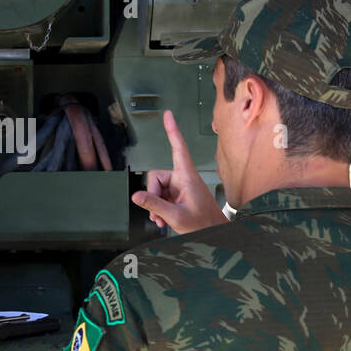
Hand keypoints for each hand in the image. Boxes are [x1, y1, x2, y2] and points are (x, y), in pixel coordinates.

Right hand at [131, 110, 226, 234]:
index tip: (168, 115)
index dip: (172, 131)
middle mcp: (183, 179)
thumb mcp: (175, 216)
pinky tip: (162, 220)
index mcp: (187, 177)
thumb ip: (154, 205)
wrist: (214, 234)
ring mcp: (180, 188)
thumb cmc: (203, 224)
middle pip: (156, 177)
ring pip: (156, 189)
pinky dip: (159, 208)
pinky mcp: (178, 196)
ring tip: (162, 219)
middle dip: (153, 195)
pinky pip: (160, 196)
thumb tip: (136, 195)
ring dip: (155, 205)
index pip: (178, 148)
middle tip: (158, 213)